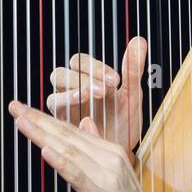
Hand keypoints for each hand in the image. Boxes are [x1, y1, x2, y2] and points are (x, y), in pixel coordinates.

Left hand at [7, 99, 165, 191]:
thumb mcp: (114, 176)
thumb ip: (98, 149)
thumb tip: (85, 122)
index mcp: (111, 152)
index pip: (72, 131)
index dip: (46, 119)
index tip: (22, 109)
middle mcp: (111, 158)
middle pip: (68, 136)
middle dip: (39, 120)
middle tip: (14, 107)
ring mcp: (108, 177)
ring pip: (69, 151)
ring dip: (43, 135)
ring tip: (22, 122)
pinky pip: (78, 176)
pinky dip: (61, 162)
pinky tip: (45, 151)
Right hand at [46, 36, 148, 152]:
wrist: (120, 151)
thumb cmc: (124, 122)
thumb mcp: (132, 96)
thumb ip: (133, 70)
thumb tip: (139, 40)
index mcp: (90, 79)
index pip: (82, 62)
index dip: (97, 67)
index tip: (116, 80)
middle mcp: (73, 88)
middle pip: (63, 71)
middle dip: (83, 77)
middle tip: (104, 90)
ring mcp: (64, 104)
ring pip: (55, 87)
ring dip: (71, 89)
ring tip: (88, 94)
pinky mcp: (59, 121)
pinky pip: (52, 108)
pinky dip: (64, 104)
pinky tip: (81, 112)